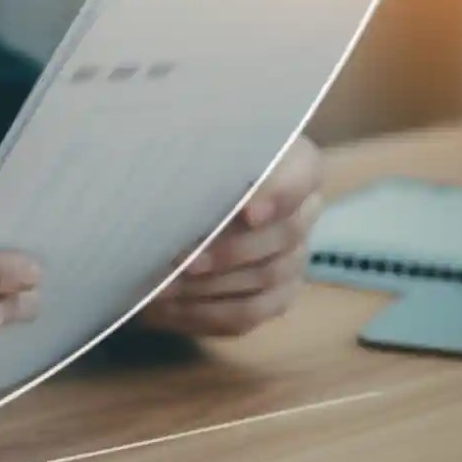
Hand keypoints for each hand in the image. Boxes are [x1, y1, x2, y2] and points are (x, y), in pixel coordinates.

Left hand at [140, 137, 322, 337]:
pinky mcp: (278, 294)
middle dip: (227, 251)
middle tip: (178, 258)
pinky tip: (161, 310)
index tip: (248, 213)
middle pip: (284, 234)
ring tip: (158, 287)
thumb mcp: (188, 147)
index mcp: (292, 161)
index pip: (304, 173)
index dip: (280, 194)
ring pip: (267, 277)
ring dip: (208, 286)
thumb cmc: (185, 164)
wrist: (183, 203)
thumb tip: (168, 161)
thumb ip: (191, 156)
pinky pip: (249, 314)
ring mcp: (294, 255)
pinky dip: (203, 314)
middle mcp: (303, 210)